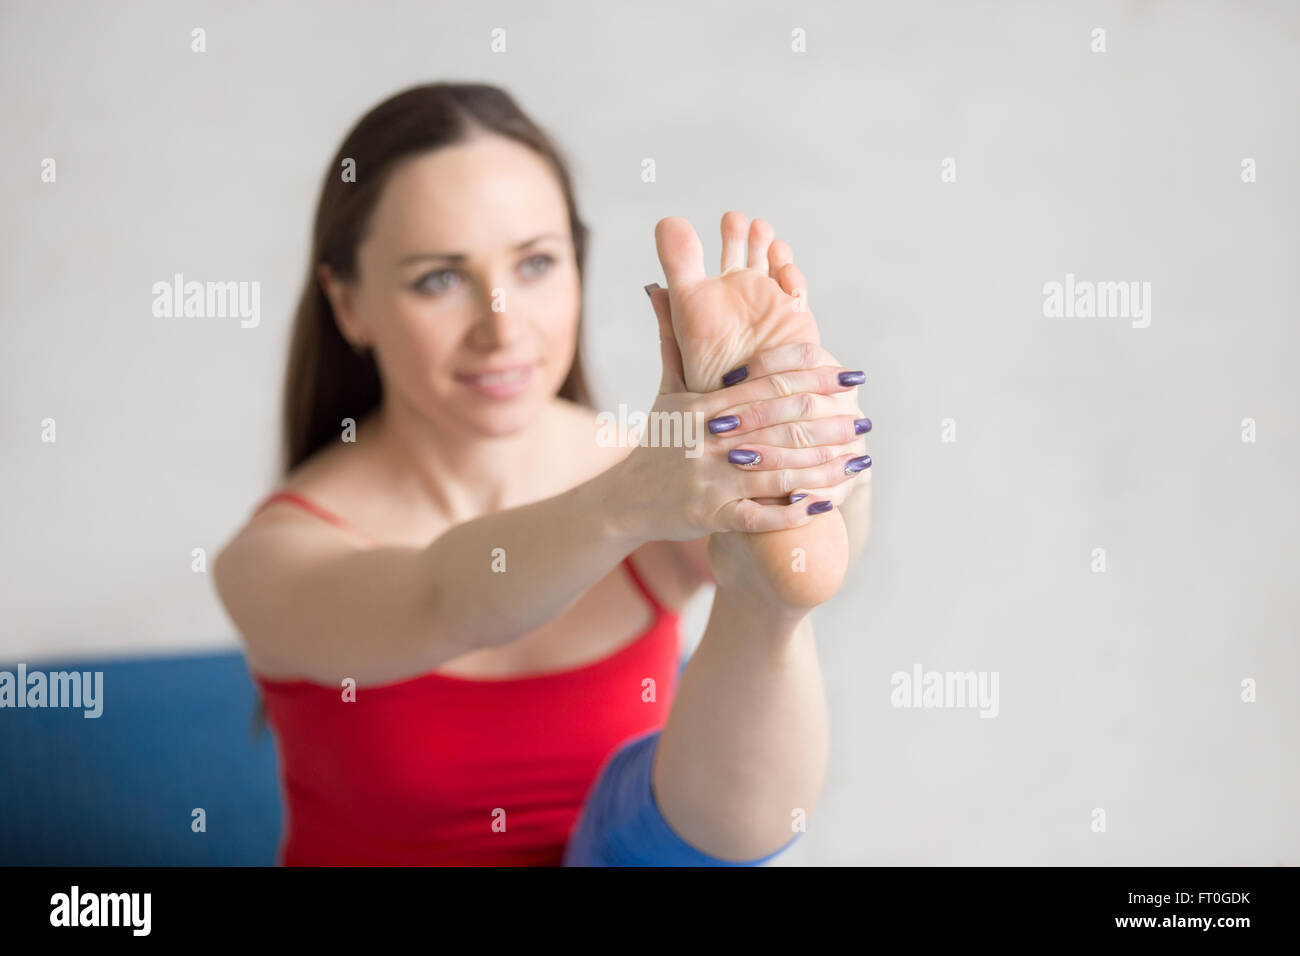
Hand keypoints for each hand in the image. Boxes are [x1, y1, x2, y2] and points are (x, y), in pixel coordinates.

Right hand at [610, 350, 862, 543]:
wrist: (623, 500)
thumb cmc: (654, 441)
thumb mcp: (666, 391)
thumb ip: (673, 340)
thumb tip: (661, 286)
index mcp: (702, 406)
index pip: (767, 385)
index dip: (813, 377)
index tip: (848, 373)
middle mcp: (708, 440)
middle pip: (780, 427)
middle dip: (828, 422)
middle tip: (864, 418)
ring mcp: (710, 480)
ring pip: (778, 472)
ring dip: (824, 466)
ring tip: (858, 459)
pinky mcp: (710, 516)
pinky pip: (760, 516)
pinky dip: (793, 511)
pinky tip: (825, 503)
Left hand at [653, 212, 822, 393]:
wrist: (732, 403)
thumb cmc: (702, 361)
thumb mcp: (684, 304)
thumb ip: (678, 264)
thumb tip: (667, 221)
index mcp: (719, 293)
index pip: (729, 253)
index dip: (733, 233)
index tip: (732, 217)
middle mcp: (747, 298)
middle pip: (758, 256)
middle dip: (758, 238)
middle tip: (755, 224)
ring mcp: (773, 308)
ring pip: (779, 271)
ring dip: (777, 253)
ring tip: (772, 242)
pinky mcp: (795, 323)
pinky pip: (797, 294)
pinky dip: (793, 279)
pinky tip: (784, 270)